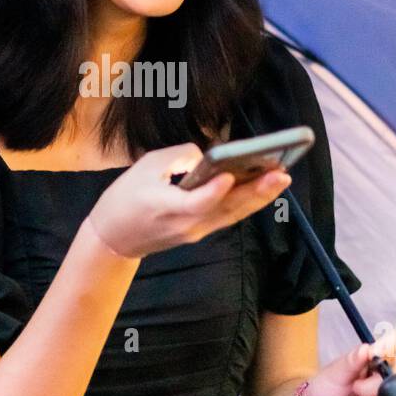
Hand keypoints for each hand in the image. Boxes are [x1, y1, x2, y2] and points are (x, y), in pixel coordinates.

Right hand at [86, 142, 290, 258]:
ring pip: (233, 214)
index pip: (196, 203)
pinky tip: (264, 188)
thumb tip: (207, 155)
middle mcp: (187, 225)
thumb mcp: (143, 167)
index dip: (213, 191)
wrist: (114, 239)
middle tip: (281, 173)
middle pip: (226, 209)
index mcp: (166, 209)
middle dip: (255, 191)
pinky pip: (229, 216)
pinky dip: (247, 202)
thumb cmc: (125, 199)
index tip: (229, 175)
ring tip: (282, 178)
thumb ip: (177, 157)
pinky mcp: (201, 231)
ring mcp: (196, 231)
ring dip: (259, 197)